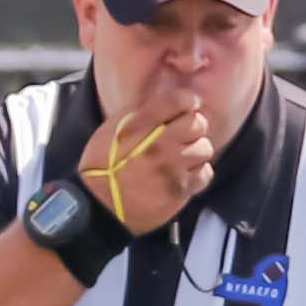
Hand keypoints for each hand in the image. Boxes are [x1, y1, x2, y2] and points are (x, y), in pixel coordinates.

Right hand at [81, 99, 215, 236]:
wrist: (99, 205)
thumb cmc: (101, 167)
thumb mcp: (111, 130)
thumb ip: (138, 115)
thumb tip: (165, 104)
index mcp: (138, 124)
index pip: (178, 100)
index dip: (187, 101)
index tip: (187, 106)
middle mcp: (158, 142)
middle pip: (198, 123)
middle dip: (193, 127)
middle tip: (183, 135)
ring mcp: (172, 166)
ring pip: (205, 148)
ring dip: (196, 151)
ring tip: (182, 157)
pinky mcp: (181, 188)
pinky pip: (205, 173)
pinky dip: (198, 173)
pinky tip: (183, 174)